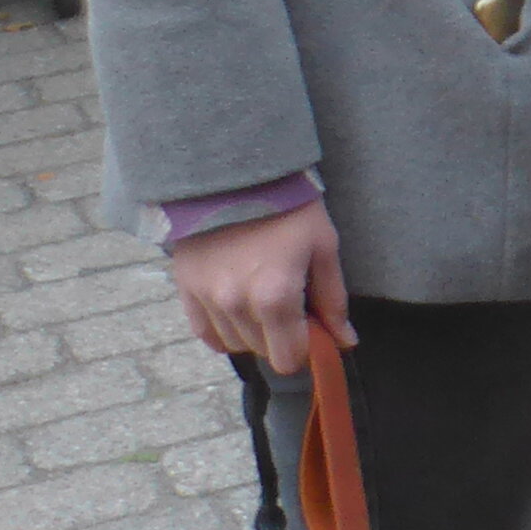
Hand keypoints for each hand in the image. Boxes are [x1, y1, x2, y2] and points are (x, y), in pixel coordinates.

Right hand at [169, 199, 353, 373]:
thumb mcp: (323, 246)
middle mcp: (236, 305)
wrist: (235, 170)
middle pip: (263, 352)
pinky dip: (223, 329)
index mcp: (274, 297)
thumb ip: (333, 301)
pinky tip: (237, 307)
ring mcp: (207, 298)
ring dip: (253, 331)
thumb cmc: (288, 205)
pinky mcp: (186, 288)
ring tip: (262, 294)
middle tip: (291, 303)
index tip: (313, 328)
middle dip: (282, 336)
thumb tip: (344, 341)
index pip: (289, 358)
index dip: (307, 348)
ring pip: (235, 344)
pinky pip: (204, 332)